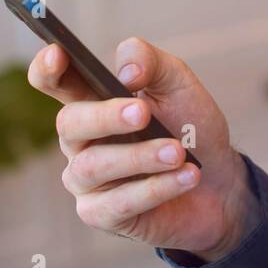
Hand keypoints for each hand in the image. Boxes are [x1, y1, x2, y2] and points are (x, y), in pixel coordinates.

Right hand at [27, 37, 256, 261]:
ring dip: (140, 156)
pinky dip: (156, 187)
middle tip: (144, 113)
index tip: (59, 53)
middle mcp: (81, 140)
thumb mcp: (179, 85)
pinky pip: (117, 203)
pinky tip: (186, 176)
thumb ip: (152, 63)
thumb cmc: (191, 127)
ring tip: (178, 152)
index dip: (46, 68)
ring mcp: (87, 180)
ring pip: (92, 166)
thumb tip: (126, 71)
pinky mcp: (102, 214)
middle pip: (70, 123)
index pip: (55, 81)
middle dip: (106, 117)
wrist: (220, 181)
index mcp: (93, 101)